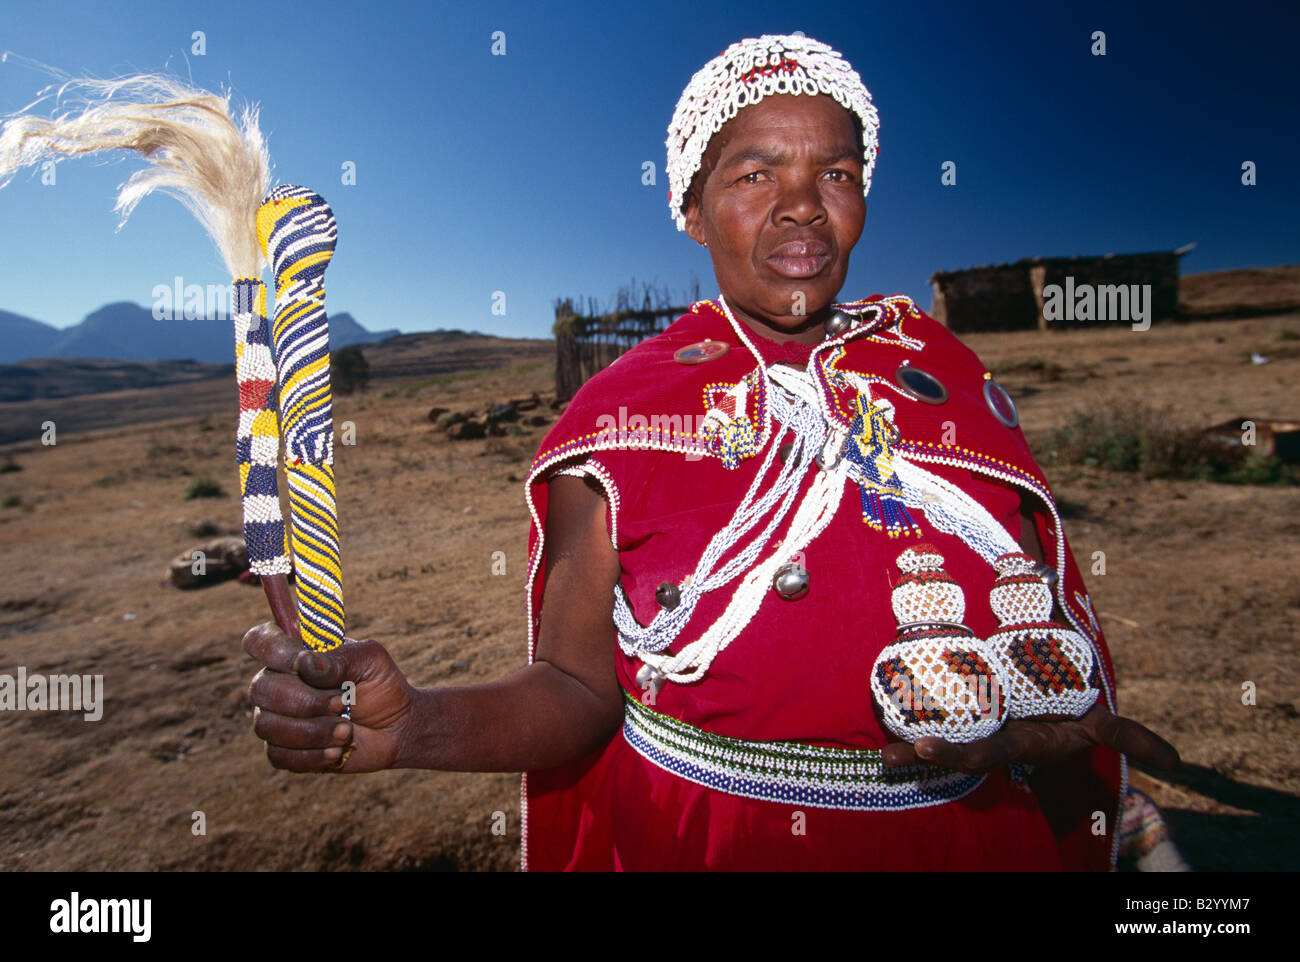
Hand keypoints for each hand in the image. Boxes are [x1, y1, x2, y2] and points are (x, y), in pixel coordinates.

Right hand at [243, 621, 416, 773]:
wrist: (395, 729)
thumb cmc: (380, 686)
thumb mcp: (370, 661)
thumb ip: (339, 658)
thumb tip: (304, 665)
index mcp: (295, 654)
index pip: (260, 641)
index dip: (274, 651)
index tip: (302, 664)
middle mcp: (278, 683)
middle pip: (260, 688)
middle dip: (306, 700)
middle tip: (342, 704)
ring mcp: (276, 718)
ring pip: (266, 725)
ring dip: (312, 731)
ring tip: (346, 731)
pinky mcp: (282, 750)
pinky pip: (278, 755)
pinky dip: (311, 755)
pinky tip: (335, 750)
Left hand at [880, 702, 1180, 773]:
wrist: (1063, 702)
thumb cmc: (1079, 709)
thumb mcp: (1104, 723)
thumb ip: (1133, 738)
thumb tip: (1178, 763)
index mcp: (1023, 741)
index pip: (987, 749)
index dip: (958, 751)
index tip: (925, 747)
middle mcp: (997, 738)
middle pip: (954, 752)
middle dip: (924, 761)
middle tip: (890, 759)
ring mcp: (984, 729)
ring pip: (945, 742)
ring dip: (912, 752)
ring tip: (882, 758)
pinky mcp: (970, 714)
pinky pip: (941, 719)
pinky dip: (913, 720)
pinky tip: (883, 718)